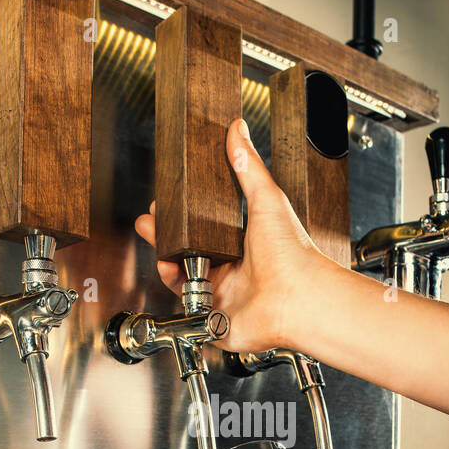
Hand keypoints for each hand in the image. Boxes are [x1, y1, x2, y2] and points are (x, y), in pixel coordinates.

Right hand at [133, 117, 339, 353]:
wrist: (298, 298)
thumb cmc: (292, 255)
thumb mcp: (266, 200)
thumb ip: (248, 166)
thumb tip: (238, 130)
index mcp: (244, 245)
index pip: (206, 229)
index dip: (185, 217)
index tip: (169, 202)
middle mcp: (232, 271)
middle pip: (188, 252)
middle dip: (165, 235)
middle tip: (150, 220)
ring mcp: (221, 295)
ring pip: (181, 276)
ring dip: (164, 256)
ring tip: (155, 236)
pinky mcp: (213, 317)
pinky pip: (184, 303)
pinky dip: (172, 283)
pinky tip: (167, 266)